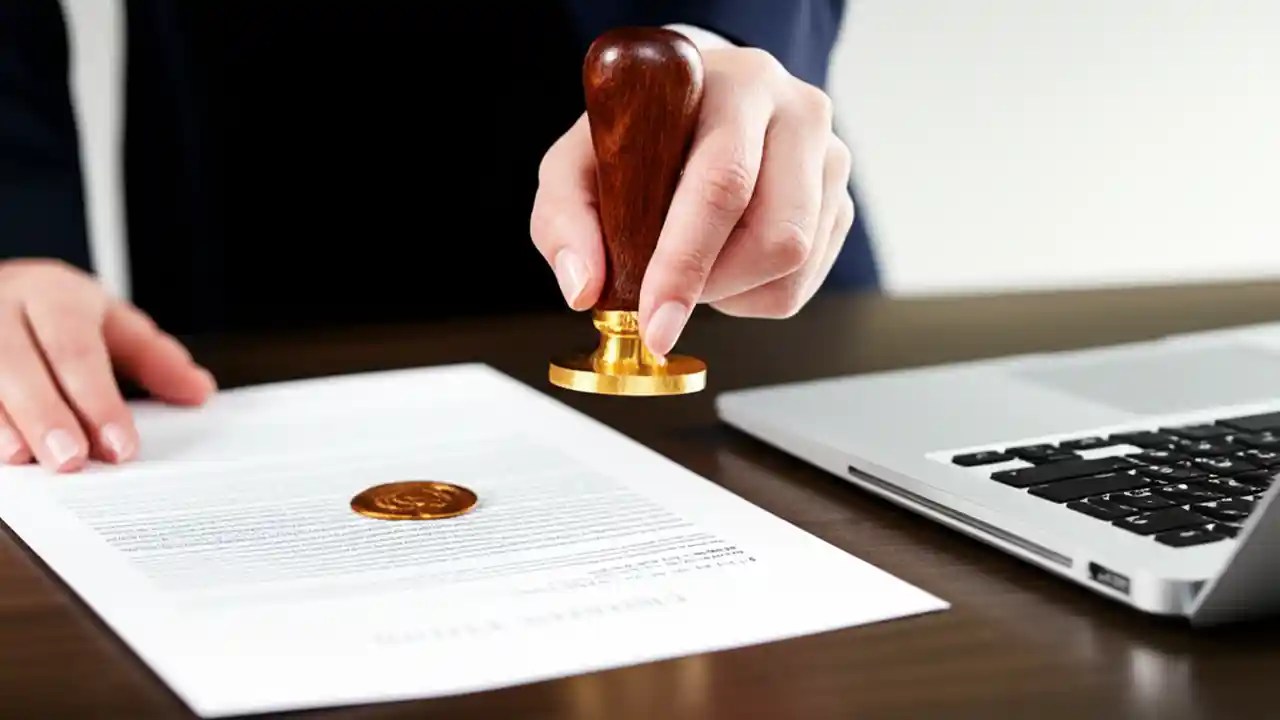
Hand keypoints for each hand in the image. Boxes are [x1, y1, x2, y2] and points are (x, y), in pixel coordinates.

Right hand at [0, 259, 215, 471]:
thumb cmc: (54, 313)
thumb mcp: (109, 322)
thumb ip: (152, 358)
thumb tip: (199, 392)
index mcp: (52, 294)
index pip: (76, 350)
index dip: (98, 401)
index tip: (120, 447)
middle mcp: (1, 307)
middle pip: (19, 363)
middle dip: (46, 415)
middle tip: (72, 462)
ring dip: (0, 422)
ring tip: (24, 459)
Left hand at [531, 44, 854, 355]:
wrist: (695, 107)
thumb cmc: (639, 135)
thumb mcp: (579, 160)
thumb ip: (565, 218)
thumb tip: (585, 287)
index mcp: (738, 86)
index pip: (723, 184)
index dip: (686, 262)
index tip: (654, 320)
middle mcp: (799, 113)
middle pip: (779, 235)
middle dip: (713, 285)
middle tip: (665, 295)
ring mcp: (831, 159)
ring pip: (795, 267)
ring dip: (731, 293)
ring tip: (693, 264)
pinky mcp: (841, 204)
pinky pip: (800, 285)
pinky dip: (751, 296)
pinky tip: (722, 262)